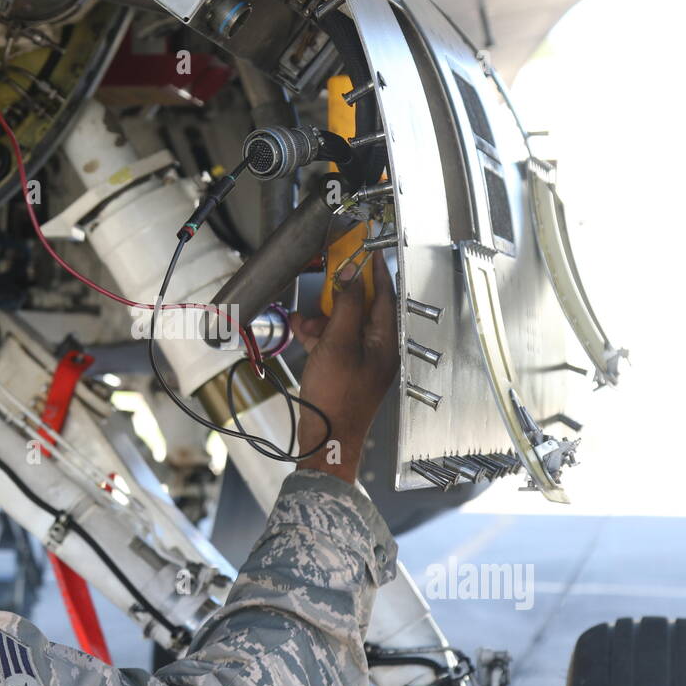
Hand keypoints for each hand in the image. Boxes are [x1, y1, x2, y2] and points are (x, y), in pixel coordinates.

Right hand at [289, 252, 399, 483]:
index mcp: (385, 340)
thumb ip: (347, 306)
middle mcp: (378, 347)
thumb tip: (351, 275)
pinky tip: (300, 330)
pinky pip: (333, 342)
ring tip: (303, 320)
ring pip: (344, 324)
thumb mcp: (339, 343)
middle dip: (339, 295)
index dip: (373, 267)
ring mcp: (362, 360)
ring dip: (323, 317)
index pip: (384, 293)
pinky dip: (318, 334)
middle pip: (363, 306)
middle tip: (323, 283)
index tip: (363, 246)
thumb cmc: (336, 396)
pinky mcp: (345, 370)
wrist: (326, 439)